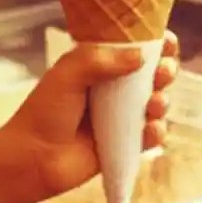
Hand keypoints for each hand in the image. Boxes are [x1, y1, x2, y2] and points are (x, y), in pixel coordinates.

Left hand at [6, 31, 179, 196]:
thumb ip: (99, 60)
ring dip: (164, 101)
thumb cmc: (44, 113)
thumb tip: (141, 56)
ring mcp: (123, 117)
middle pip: (155, 74)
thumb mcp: (66, 75)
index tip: (168, 42)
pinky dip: (158, 131)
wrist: (33, 159)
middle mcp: (115, 89)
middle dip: (167, 71)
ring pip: (159, 103)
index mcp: (100, 66)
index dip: (156, 43)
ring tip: (153, 105)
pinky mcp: (128, 143)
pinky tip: (150, 130)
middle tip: (163, 73)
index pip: (135, 48)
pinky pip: (154, 134)